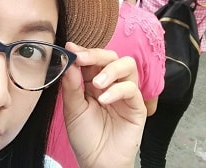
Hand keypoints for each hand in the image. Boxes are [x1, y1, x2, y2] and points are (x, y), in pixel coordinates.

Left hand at [61, 44, 146, 167]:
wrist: (97, 163)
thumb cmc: (85, 138)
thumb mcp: (72, 110)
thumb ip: (71, 87)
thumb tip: (68, 61)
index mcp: (94, 81)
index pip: (93, 59)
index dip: (83, 52)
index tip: (70, 49)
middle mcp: (112, 83)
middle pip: (111, 57)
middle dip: (96, 55)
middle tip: (82, 59)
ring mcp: (126, 93)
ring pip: (127, 65)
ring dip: (111, 70)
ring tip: (97, 84)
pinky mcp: (137, 105)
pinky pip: (132, 89)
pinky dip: (117, 90)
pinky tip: (104, 100)